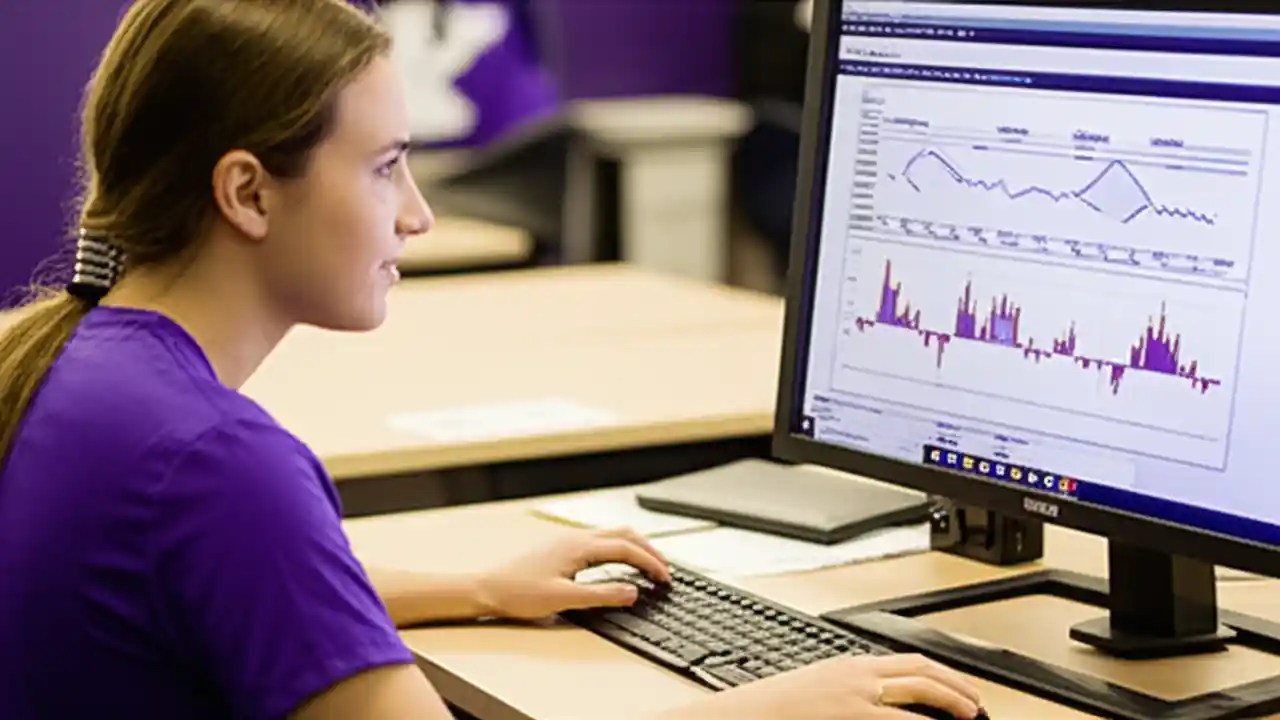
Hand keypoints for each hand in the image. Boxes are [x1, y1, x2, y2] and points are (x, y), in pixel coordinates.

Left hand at [475, 527, 671, 620]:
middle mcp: (575, 538)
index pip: (626, 549)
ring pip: (612, 534)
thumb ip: (601, 594)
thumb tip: (633, 591)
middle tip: (664, 569)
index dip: (650, 562)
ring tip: (648, 564)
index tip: (665, 577)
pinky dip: (618, 548)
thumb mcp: (563, 599)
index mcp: (579, 547)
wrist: (487, 588)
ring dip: (634, 546)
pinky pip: (599, 540)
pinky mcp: (561, 547)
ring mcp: (567, 540)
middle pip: (624, 534)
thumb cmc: (518, 593)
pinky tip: (618, 563)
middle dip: (648, 549)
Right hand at [660, 654, 983, 719]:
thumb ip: (847, 694)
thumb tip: (878, 704)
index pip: (908, 662)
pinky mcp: (849, 715)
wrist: (739, 715)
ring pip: (918, 692)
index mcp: (849, 665)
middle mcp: (856, 675)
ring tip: (972, 716)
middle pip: (922, 672)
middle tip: (977, 705)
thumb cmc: (770, 710)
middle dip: (957, 687)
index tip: (960, 689)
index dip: (942, 674)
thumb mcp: (815, 691)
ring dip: (951, 702)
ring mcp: (854, 695)